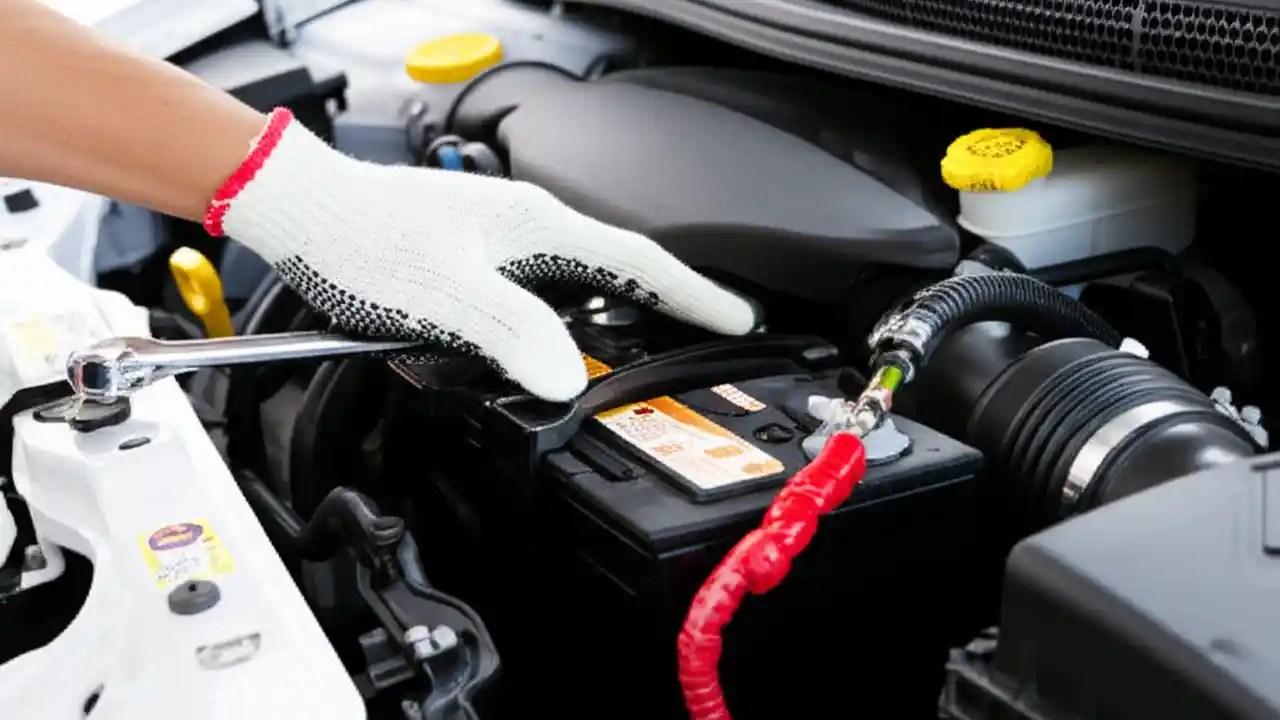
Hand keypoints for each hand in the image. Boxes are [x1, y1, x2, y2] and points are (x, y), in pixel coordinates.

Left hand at [205, 109, 755, 400]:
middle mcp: (526, 225)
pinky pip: (545, 290)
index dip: (694, 294)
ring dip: (620, 310)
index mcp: (535, 225)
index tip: (737, 316)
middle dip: (670, 302)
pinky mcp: (475, 256)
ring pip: (582, 281)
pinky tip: (559, 343)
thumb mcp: (444, 293)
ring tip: (651, 344)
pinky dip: (571, 317)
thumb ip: (511, 333)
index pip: (639, 261)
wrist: (301, 211)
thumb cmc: (362, 238)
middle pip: (621, 268)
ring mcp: (501, 238)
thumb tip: (566, 378)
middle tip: (708, 335)